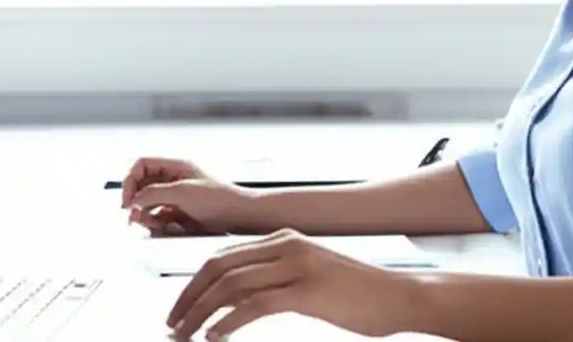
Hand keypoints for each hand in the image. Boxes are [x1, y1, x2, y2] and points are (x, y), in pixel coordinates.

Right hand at [121, 157, 255, 235]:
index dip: (130, 181)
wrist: (242, 217)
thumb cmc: (221, 199)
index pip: (141, 166)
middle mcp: (174, 180)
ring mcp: (177, 198)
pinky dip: (160, 225)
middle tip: (136, 217)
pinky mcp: (181, 215)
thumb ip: (154, 194)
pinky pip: (160, 219)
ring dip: (148, 216)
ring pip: (149, 206)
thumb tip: (133, 202)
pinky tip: (171, 228)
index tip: (128, 201)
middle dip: (137, 203)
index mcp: (175, 166)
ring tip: (156, 224)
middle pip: (141, 187)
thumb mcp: (183, 193)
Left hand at [165, 228, 417, 340]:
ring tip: (184, 335)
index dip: (194, 283)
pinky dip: (228, 321)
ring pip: (230, 284)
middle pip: (218, 266)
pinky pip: (255, 304)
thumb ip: (273, 282)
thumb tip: (231, 302)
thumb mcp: (309, 280)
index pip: (223, 256)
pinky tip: (214, 336)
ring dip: (200, 312)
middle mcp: (286, 245)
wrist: (400, 296)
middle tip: (172, 324)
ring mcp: (297, 265)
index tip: (180, 308)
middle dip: (188, 297)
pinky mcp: (307, 290)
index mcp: (284, 240)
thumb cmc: (359, 294)